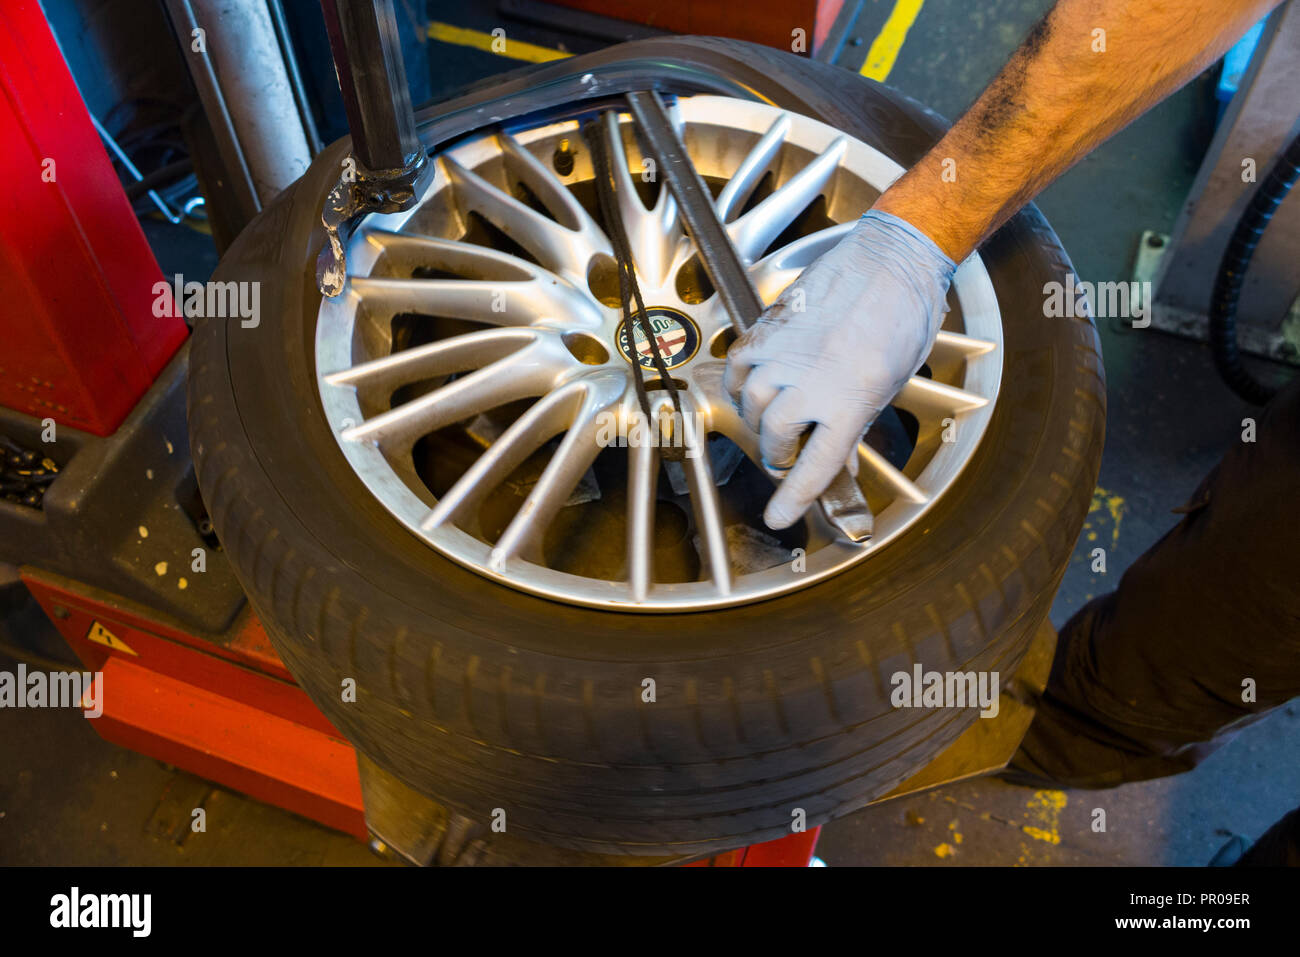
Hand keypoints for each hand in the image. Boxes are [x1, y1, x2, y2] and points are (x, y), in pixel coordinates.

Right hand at [723, 209, 956, 529]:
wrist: (893, 259)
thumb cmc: (904, 316)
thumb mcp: (889, 384)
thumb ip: (856, 422)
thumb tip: (838, 458)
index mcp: (851, 401)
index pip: (815, 467)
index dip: (793, 498)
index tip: (778, 516)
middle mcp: (812, 380)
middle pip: (775, 438)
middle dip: (780, 454)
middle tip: (789, 455)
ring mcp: (785, 352)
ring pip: (752, 405)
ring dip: (760, 420)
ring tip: (774, 419)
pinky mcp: (769, 327)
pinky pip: (738, 367)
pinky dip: (742, 383)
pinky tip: (755, 386)